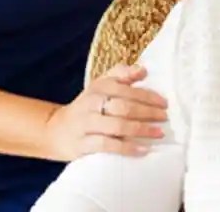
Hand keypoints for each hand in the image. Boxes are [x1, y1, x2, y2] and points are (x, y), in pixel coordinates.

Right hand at [42, 64, 168, 160]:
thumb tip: (143, 69)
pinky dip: (127, 147)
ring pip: (118, 125)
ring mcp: (86, 123)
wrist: (54, 129)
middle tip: (165, 118)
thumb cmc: (87, 106)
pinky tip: (143, 150)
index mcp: (100, 86)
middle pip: (125, 107)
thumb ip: (122, 75)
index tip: (165, 104)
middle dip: (148, 113)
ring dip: (142, 130)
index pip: (128, 89)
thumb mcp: (101, 85)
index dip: (148, 96)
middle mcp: (92, 102)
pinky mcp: (82, 143)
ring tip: (159, 133)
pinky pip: (108, 145)